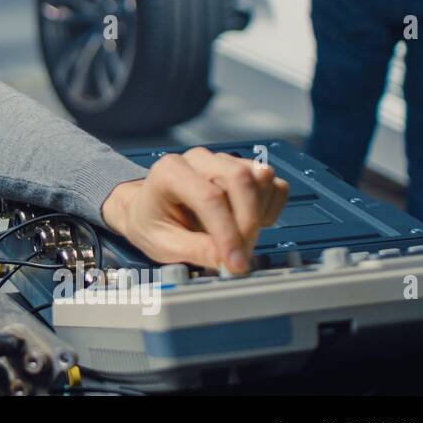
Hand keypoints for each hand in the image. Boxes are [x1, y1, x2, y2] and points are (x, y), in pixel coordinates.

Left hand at [100, 147, 288, 273]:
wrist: (149, 209)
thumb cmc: (152, 222)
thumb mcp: (161, 244)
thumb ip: (193, 250)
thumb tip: (225, 260)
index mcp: (170, 172)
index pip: (209, 197)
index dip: (227, 233)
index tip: (235, 262)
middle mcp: (198, 160)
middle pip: (240, 179)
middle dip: (248, 222)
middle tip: (242, 255)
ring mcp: (223, 161)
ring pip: (260, 178)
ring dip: (259, 214)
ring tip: (241, 238)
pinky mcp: (244, 169)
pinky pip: (273, 184)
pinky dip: (270, 208)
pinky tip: (250, 224)